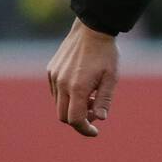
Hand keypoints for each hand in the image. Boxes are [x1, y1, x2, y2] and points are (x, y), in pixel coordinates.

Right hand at [46, 17, 118, 136]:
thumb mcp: (111, 78)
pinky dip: (67, 96)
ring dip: (73, 107)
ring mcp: (54, 76)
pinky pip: (56, 92)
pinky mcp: (51, 70)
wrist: (91, 30)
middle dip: (78, 120)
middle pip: (63, 116)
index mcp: (77, 87)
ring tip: (91, 95)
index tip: (95, 132)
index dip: (84, 129)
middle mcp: (62, 83)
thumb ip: (104, 100)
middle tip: (94, 112)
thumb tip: (99, 119)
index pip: (75, 120)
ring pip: (59, 104)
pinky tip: (82, 86)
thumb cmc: (105, 54)